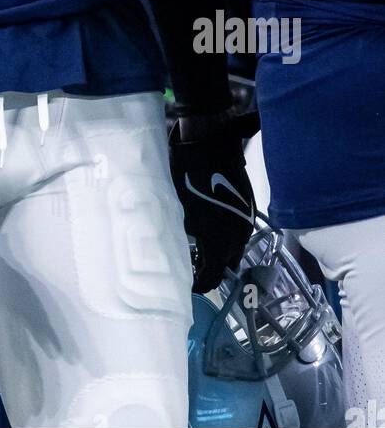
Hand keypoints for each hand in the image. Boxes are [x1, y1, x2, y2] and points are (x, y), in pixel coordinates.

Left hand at [169, 112, 257, 292]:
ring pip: (235, 247)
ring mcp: (246, 221)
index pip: (212, 279)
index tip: (187, 283)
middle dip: (211, 267)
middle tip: (192, 262)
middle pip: (227, 264)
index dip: (199, 285)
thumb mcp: (178, 213)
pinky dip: (226, 233)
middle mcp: (239, 237)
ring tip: (199, 243)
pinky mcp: (248, 206)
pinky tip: (210, 224)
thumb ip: (183, 239)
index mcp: (220, 243)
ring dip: (220, 249)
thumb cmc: (185, 176)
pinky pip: (238, 230)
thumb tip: (182, 254)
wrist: (209, 142)